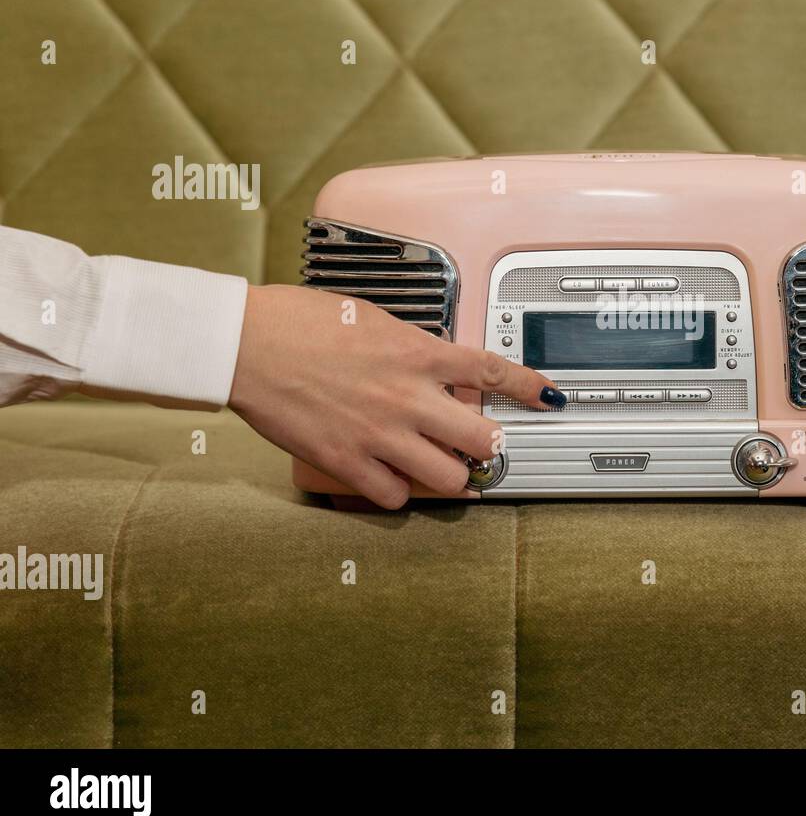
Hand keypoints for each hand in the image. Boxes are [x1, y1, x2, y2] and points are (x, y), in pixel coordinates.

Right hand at [228, 284, 563, 507]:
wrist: (246, 343)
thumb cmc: (298, 321)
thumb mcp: (372, 319)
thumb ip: (409, 347)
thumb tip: (429, 363)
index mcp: (418, 353)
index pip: (494, 370)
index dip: (530, 386)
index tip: (549, 396)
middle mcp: (408, 397)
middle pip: (484, 439)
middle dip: (493, 447)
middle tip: (486, 448)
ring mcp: (380, 434)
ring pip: (448, 479)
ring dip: (452, 477)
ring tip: (443, 470)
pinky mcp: (346, 461)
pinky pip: (393, 497)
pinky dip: (397, 494)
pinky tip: (390, 480)